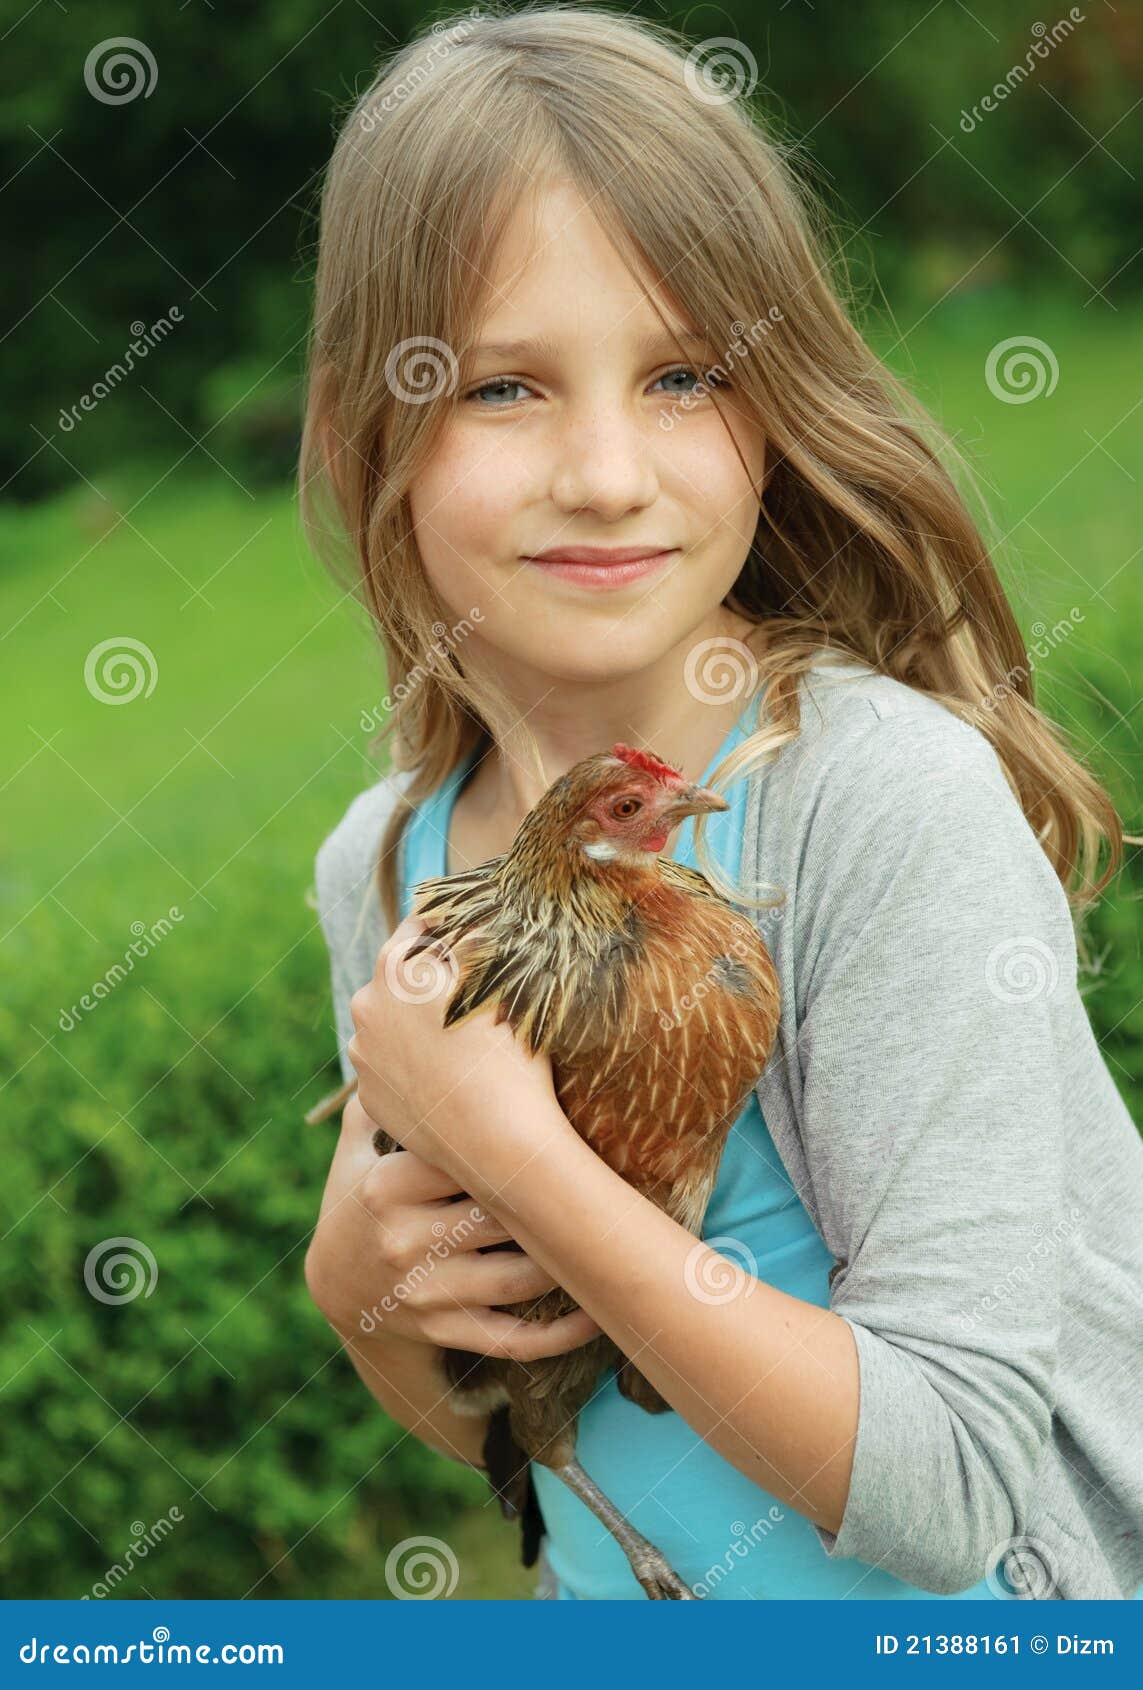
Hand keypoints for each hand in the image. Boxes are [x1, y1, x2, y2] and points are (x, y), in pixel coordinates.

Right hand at [304, 1092, 602, 1359]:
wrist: (336, 1284)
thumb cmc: (364, 1193)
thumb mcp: (361, 1142)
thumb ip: (390, 1090)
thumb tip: (432, 1022)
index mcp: (389, 1186)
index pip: (462, 1159)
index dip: (517, 1142)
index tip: (562, 1122)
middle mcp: (405, 1241)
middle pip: (500, 1217)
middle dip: (550, 1199)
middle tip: (608, 1173)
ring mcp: (426, 1293)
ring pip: (518, 1279)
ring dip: (567, 1260)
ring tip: (609, 1231)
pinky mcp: (445, 1331)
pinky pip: (512, 1339)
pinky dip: (560, 1334)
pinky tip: (597, 1312)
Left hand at [346, 914, 575, 1196]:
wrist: (500, 1145)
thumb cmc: (510, 1056)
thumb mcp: (502, 982)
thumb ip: (477, 938)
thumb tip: (469, 916)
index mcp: (396, 967)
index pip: (420, 926)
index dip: (450, 928)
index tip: (471, 937)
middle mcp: (366, 1007)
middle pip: (402, 977)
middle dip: (433, 981)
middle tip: (477, 996)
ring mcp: (364, 1057)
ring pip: (394, 1025)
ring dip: (421, 1026)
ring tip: (467, 1045)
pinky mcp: (371, 1100)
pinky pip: (393, 1069)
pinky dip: (416, 1068)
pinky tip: (451, 1080)